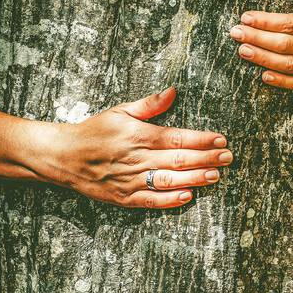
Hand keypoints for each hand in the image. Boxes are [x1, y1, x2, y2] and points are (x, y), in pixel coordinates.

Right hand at [37, 87, 230, 208]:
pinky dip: (171, 200)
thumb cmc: (95, 131)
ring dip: (195, 178)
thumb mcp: (120, 111)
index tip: (221, 140)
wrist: (63, 156)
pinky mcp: (124, 198)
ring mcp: (130, 180)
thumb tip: (173, 91)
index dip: (201, 139)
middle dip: (206, 158)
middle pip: (178, 159)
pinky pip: (151, 200)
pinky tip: (189, 196)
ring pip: (169, 180)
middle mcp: (136, 158)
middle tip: (228, 158)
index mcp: (138, 135)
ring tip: (216, 176)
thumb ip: (149, 104)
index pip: (177, 137)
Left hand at [229, 0, 292, 94]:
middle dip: (256, 37)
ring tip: (243, 50)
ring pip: (288, 64)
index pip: (291, 22)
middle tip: (234, 32)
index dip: (266, 20)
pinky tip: (264, 76)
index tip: (246, 16)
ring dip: (263, 58)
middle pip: (284, 43)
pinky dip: (281, 82)